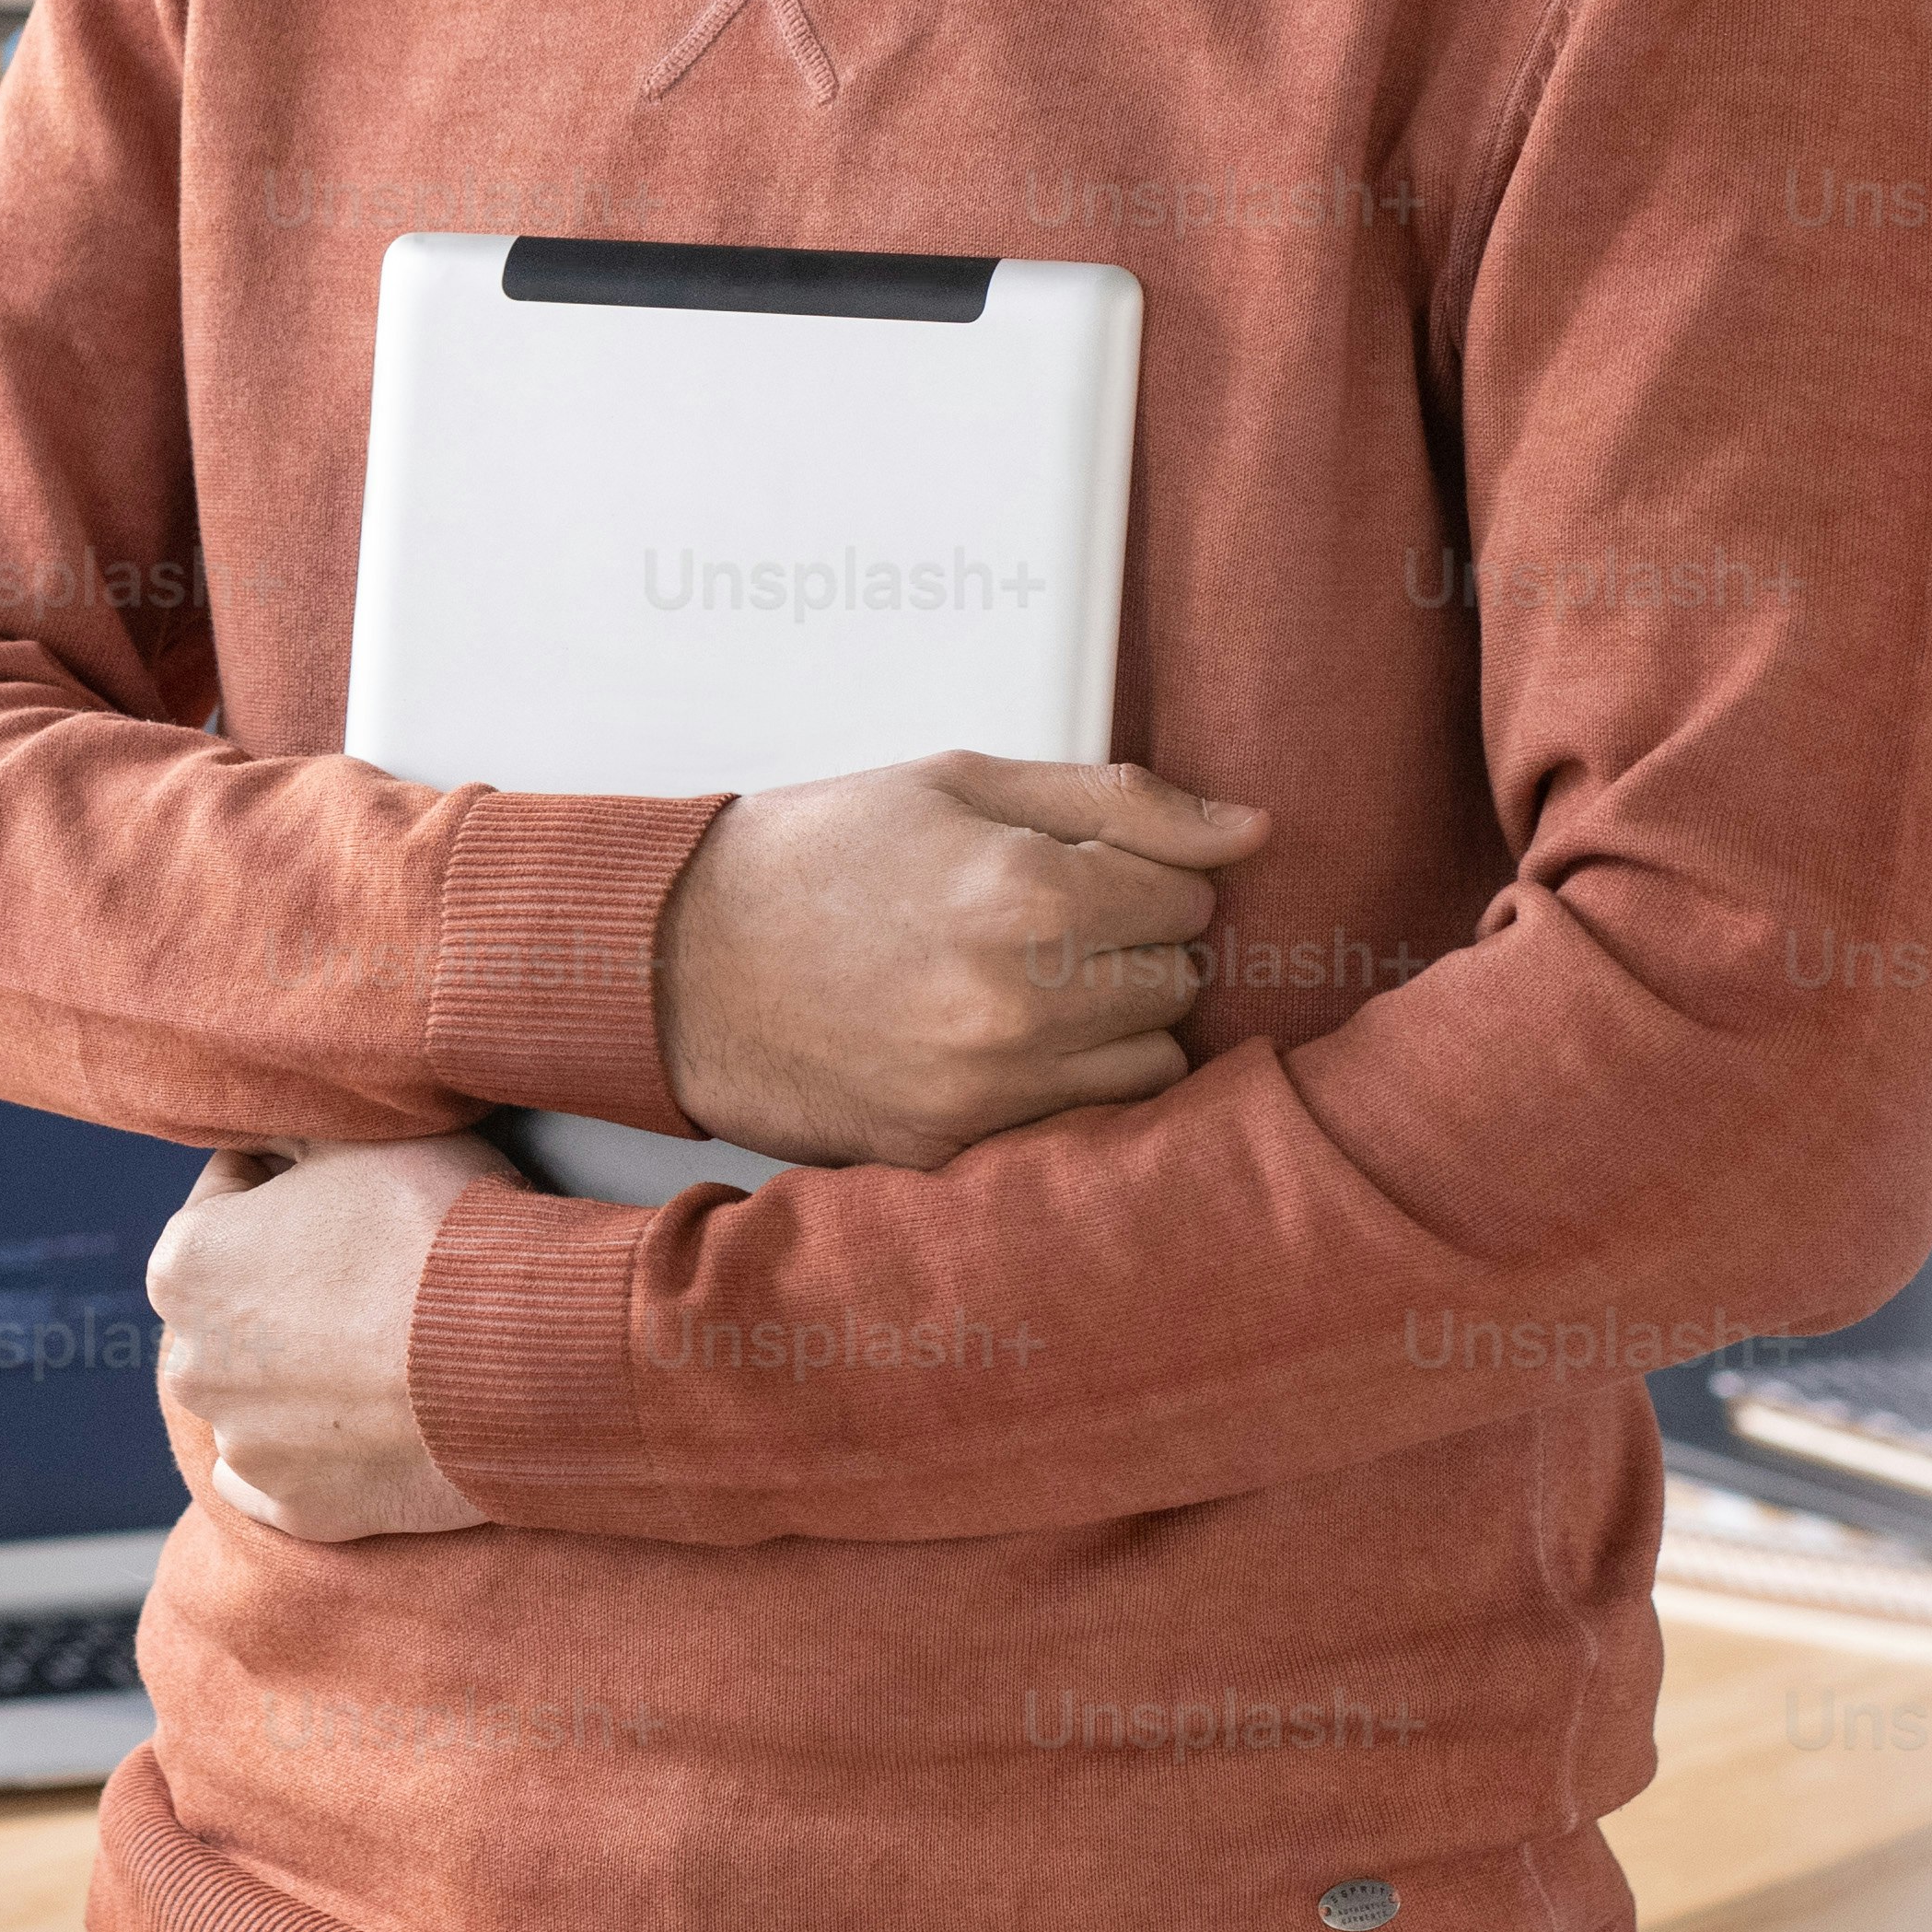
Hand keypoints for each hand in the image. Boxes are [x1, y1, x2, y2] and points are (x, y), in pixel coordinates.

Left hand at [147, 1135, 504, 1542]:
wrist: (527, 1346)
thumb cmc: (442, 1226)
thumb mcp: (361, 1133)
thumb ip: (295, 1127)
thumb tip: (277, 1131)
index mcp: (184, 1262)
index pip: (227, 1197)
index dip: (292, 1182)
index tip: (347, 1191)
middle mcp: (190, 1362)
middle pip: (239, 1304)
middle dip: (290, 1284)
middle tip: (377, 1270)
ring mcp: (242, 1444)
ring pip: (261, 1391)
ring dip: (307, 1368)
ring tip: (391, 1346)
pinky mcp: (298, 1509)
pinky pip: (286, 1475)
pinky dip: (322, 1452)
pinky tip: (376, 1418)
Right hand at [651, 755, 1273, 1167]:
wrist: (677, 959)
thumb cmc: (821, 851)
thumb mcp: (960, 780)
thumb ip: (1118, 801)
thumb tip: (1255, 830)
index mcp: (1030, 893)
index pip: (1191, 896)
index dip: (1142, 874)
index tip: (1080, 868)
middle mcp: (1022, 1003)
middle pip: (1178, 982)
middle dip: (1133, 947)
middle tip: (1048, 924)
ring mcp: (989, 1091)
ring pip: (1150, 1064)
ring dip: (1113, 1024)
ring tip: (1031, 986)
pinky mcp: (954, 1150)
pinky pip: (1077, 1123)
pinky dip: (1060, 1084)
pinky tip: (995, 1042)